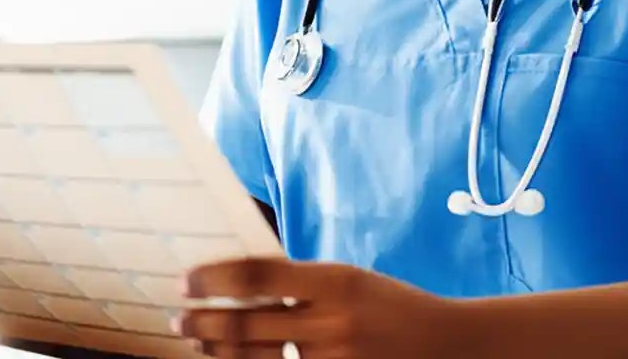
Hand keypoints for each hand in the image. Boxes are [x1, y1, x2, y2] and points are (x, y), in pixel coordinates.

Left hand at [175, 257, 457, 357]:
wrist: (447, 344)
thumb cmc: (390, 307)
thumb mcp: (350, 280)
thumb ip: (302, 283)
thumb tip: (240, 283)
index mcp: (335, 281)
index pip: (258, 276)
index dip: (214, 279)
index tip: (185, 281)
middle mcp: (332, 321)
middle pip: (248, 324)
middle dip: (204, 323)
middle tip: (179, 319)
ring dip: (219, 351)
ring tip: (199, 344)